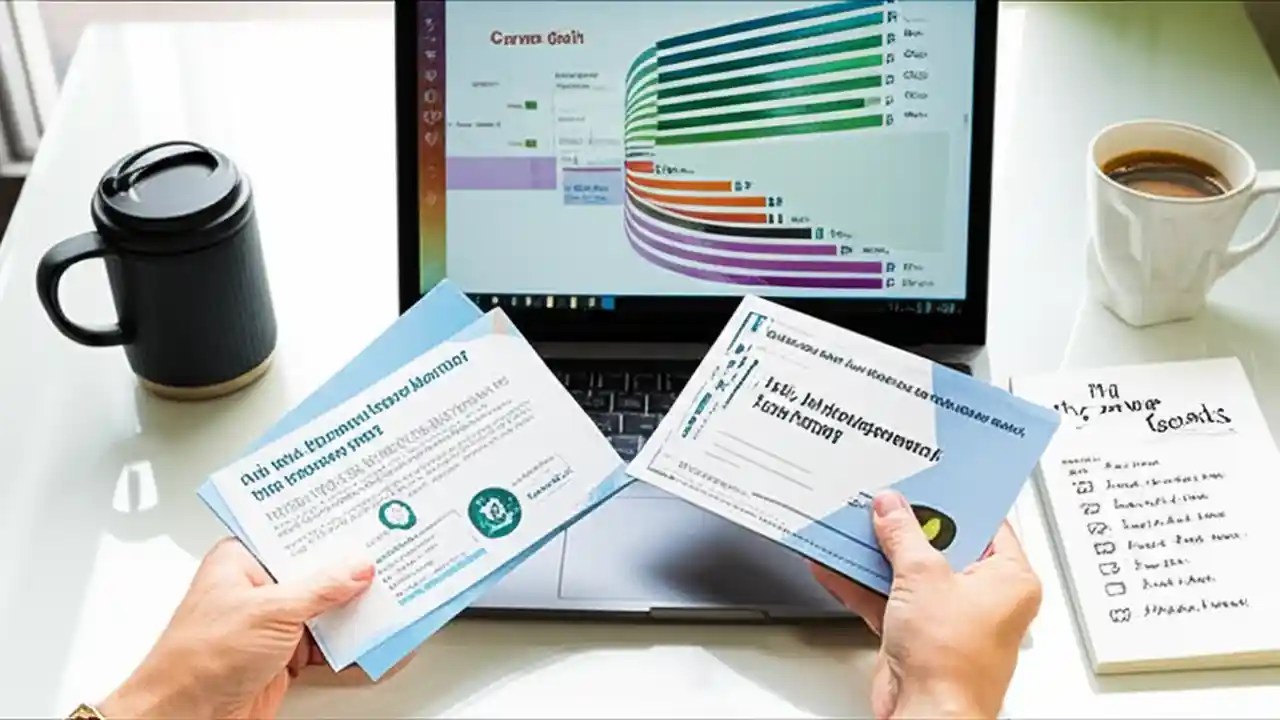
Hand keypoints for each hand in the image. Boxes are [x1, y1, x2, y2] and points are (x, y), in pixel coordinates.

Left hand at [100, 538, 374, 718]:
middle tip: (389, 559)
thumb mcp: (270, 611)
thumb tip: (357, 568)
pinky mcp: (282, 656)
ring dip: (355, 610)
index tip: (365, 522)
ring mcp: (271, 624)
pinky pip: (325, 644)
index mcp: (242, 561)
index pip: (294, 535)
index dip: (330, 529)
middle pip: (315, 573)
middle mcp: (257, 588)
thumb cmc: (198, 659)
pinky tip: (373, 639)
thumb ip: (320, 588)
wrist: (182, 718)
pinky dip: (350, 644)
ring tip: (392, 598)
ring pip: (325, 609)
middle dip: (351, 572)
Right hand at [811, 491, 1040, 719]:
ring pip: (912, 573)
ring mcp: (949, 618)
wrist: (928, 714)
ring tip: (855, 526)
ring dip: (880, 554)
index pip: (987, 523)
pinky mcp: (919, 635)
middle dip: (908, 527)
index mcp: (1009, 579)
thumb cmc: (952, 663)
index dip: (955, 501)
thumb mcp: (922, 576)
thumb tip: (892, 508)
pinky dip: (864, 584)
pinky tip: (838, 565)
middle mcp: (985, 599)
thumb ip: (903, 535)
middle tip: (887, 501)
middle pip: (944, 546)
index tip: (929, 482)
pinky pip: (890, 598)